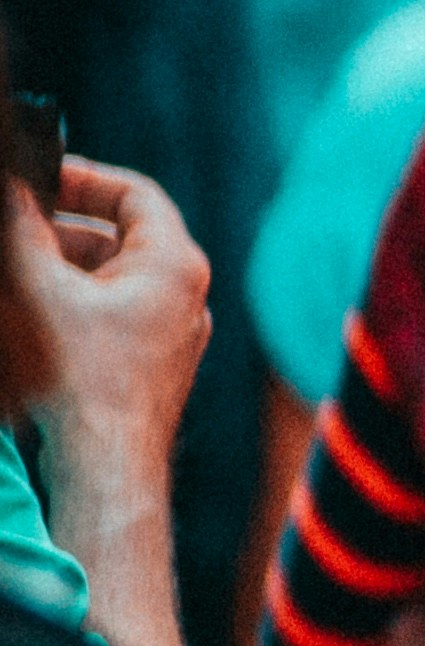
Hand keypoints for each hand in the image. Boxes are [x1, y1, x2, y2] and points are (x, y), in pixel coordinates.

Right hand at [8, 160, 207, 528]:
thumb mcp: (35, 286)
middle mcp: (185, 297)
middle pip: (117, 239)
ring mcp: (173, 336)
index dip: (81, 179)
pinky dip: (71, 308)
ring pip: (109, 282)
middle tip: (13, 232)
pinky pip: (111, 320)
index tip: (34, 181)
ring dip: (59, 272)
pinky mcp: (152, 369)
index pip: (133, 194)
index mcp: (174, 264)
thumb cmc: (77, 376)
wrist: (103, 466)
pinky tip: (29, 318)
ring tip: (13, 278)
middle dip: (57, 231)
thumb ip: (21, 226)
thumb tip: (12, 189)